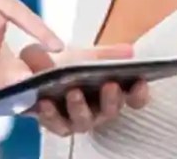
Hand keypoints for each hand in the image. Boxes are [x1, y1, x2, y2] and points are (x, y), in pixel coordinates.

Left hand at [20, 43, 151, 136]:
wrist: (35, 70)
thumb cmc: (65, 65)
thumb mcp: (84, 55)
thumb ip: (105, 54)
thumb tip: (129, 51)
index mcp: (110, 94)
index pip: (133, 99)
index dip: (140, 93)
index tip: (141, 81)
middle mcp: (98, 111)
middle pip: (110, 110)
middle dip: (111, 99)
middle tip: (109, 84)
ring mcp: (77, 120)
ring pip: (84, 121)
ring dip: (80, 107)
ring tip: (74, 92)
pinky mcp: (55, 124)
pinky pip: (55, 124)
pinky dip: (50, 114)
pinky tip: (45, 102)